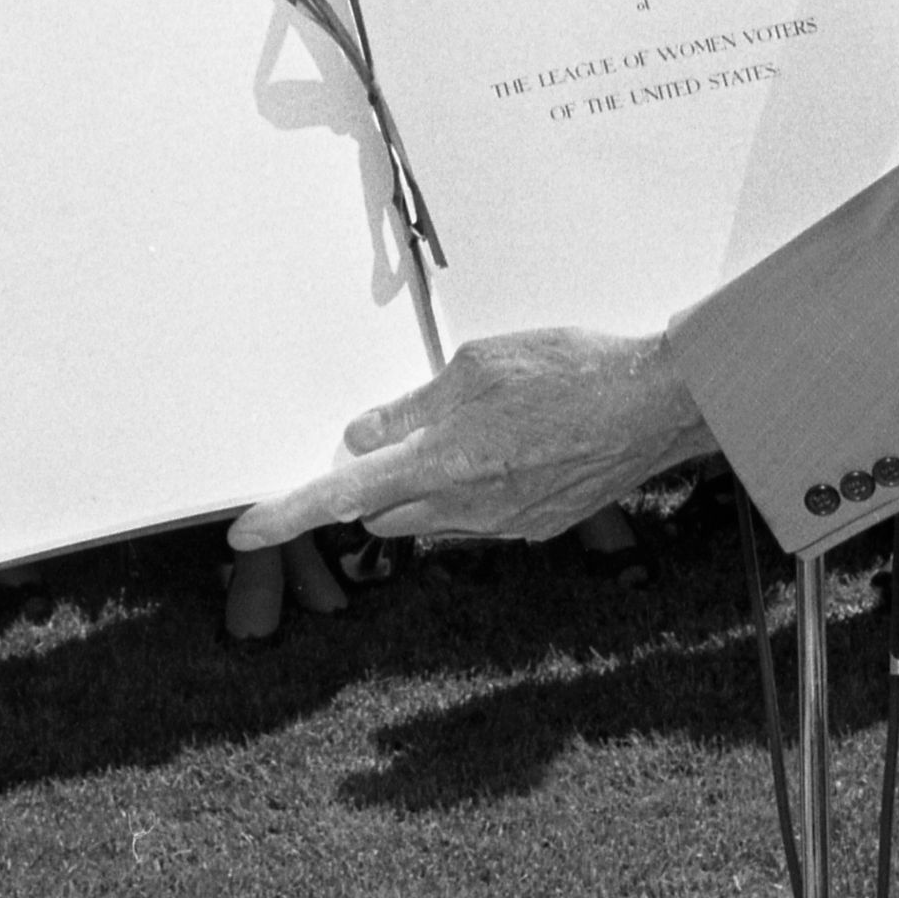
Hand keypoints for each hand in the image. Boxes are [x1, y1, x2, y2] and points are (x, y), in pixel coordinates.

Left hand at [229, 328, 713, 549]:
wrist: (653, 405)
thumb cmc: (571, 372)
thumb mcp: (476, 367)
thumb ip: (413, 408)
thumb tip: (364, 435)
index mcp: (443, 462)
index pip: (343, 495)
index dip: (288, 513)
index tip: (245, 529)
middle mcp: (466, 508)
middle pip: (383, 512)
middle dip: (374, 482)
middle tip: (399, 432)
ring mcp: (503, 527)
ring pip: (430, 516)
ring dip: (428, 482)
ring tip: (478, 427)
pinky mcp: (533, 530)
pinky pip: (477, 517)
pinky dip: (474, 488)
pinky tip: (514, 446)